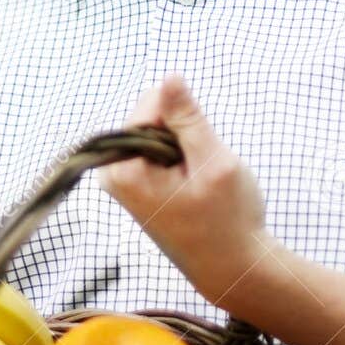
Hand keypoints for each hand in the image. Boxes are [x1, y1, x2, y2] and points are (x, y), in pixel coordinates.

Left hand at [98, 74, 272, 305]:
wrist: (232, 267)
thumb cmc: (227, 220)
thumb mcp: (213, 162)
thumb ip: (188, 119)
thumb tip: (169, 77)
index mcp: (122, 168)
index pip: (149, 105)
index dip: (184, 119)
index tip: (200, 151)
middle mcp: (111, 173)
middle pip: (150, 118)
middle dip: (182, 133)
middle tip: (201, 170)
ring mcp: (120, 181)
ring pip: (157, 134)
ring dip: (184, 147)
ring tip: (197, 181)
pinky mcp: (133, 185)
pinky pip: (157, 151)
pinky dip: (180, 160)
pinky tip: (192, 185)